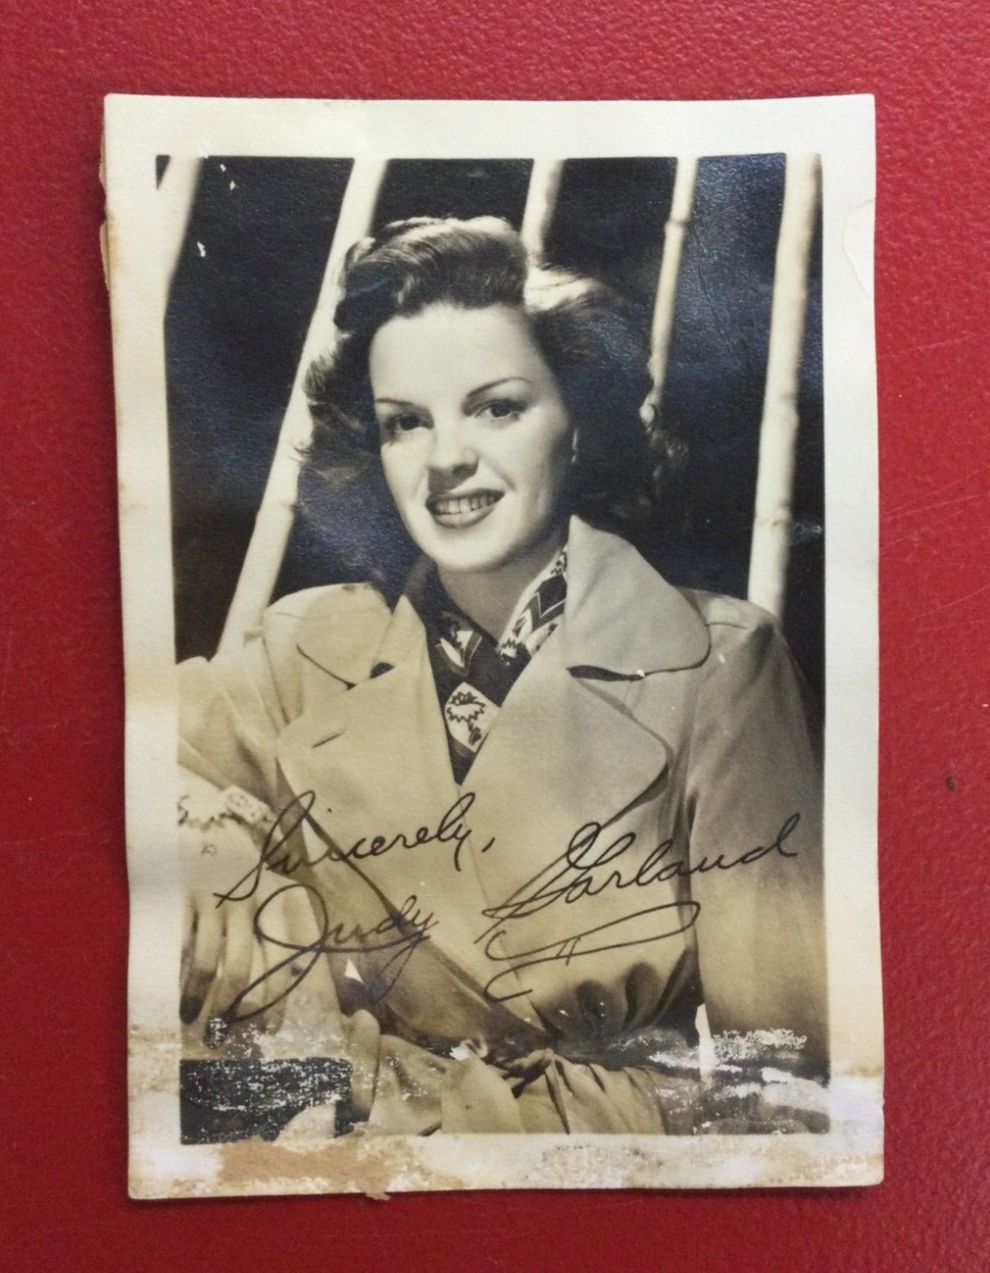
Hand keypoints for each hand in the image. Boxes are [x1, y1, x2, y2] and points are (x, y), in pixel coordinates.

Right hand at [178, 779, 324, 1046]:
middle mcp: (254, 903)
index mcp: (277, 904)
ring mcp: (221, 900)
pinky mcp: (188, 898)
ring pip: (221, 967)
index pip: (286, 961)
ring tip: (198, 1025)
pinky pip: (191, 948)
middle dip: (239, 1012)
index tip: (269, 1031)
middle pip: (253, 972)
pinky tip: (180, 998)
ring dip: (209, 1004)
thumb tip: (290, 990)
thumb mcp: (263, 898)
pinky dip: (186, 979)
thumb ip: (277, 935)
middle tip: (226, 1037)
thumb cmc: (236, 876)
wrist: (201, 826)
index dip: (279, 1001)